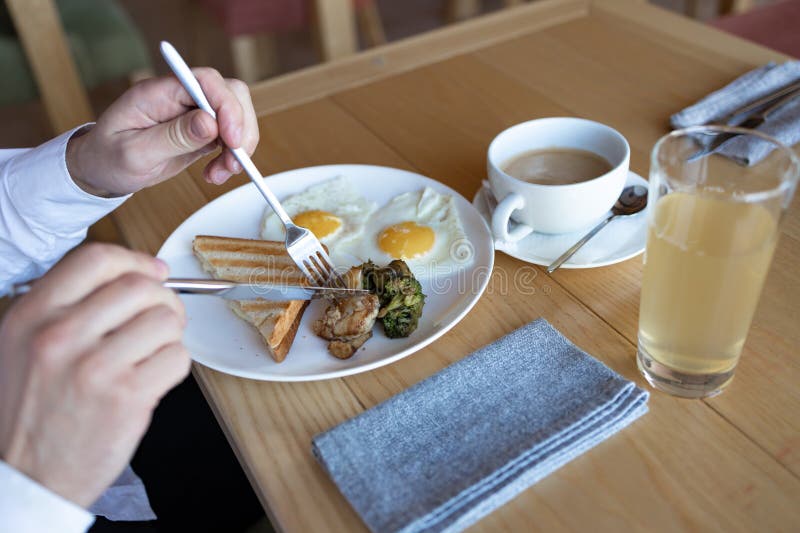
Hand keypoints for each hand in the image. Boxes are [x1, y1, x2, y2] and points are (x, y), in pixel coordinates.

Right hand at [0, 244, 189, 506]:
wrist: (26, 474)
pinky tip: (152, 378)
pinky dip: (173, 365)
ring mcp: (95, 368)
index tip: (155, 271)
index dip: (137, 261)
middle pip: (141, 287)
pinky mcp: (127, 398)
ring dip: (170, 335)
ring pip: (166, 320)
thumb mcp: (24, 342)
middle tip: (160, 318)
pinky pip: (178, 358)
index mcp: (34, 315)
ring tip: (151, 352)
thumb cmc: (32, 407)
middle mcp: (61, 336)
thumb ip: (69, 303)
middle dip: (163, 299)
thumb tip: (139, 272)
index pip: (97, 259)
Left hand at [66, 69, 258, 196]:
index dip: (227, 106)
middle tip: (234, 161)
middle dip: (241, 128)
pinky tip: (217, 172)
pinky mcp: (202, 131)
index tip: (232, 139)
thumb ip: (172, 137)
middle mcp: (180, 96)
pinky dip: (232, 156)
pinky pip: (230, 137)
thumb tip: (210, 123)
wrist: (101, 169)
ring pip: (237, 116)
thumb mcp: (134, 153)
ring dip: (239, 147)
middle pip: (231, 94)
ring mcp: (193, 112)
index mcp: (158, 92)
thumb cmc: (108, 158)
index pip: (206, 81)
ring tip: (221, 172)